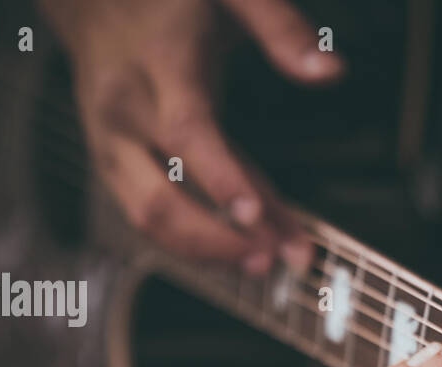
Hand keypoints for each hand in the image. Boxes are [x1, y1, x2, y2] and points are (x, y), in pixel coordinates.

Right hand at [41, 0, 342, 271]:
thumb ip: (280, 28)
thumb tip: (330, 72)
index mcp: (160, 63)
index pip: (188, 131)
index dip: (222, 178)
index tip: (256, 216)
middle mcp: (125, 110)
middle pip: (159, 195)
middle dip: (216, 239)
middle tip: (271, 258)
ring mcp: (110, 143)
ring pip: (146, 217)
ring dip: (204, 252)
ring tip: (262, 263)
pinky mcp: (111, 165)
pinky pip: (145, 215)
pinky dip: (190, 241)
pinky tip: (234, 249)